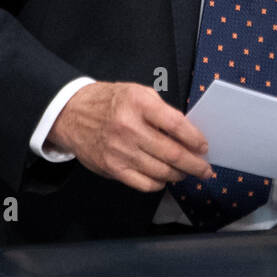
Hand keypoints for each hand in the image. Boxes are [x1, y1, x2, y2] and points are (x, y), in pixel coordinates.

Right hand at [47, 82, 214, 191]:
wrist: (71, 113)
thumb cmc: (109, 101)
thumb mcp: (137, 92)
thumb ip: (161, 111)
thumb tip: (187, 135)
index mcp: (138, 103)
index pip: (175, 124)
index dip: (194, 138)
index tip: (204, 146)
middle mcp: (129, 127)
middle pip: (172, 153)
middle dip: (194, 164)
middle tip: (205, 169)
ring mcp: (120, 150)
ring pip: (161, 172)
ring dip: (179, 175)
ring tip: (185, 172)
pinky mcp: (112, 168)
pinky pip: (144, 184)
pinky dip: (159, 183)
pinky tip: (163, 178)